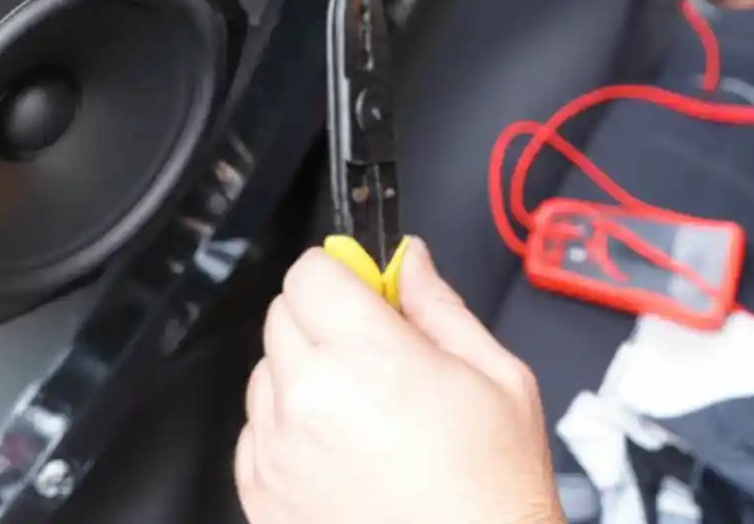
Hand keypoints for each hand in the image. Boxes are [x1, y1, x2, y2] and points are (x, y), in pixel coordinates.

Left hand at [235, 238, 562, 523]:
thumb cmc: (493, 493)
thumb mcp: (497, 380)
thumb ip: (439, 307)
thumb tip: (410, 260)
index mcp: (367, 359)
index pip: (310, 272)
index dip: (342, 273)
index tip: (366, 290)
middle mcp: (307, 400)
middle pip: (283, 314)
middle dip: (325, 319)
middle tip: (376, 353)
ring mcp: (276, 450)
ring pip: (266, 371)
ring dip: (303, 374)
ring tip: (363, 412)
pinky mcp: (260, 491)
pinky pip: (255, 429)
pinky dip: (288, 429)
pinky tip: (341, 450)